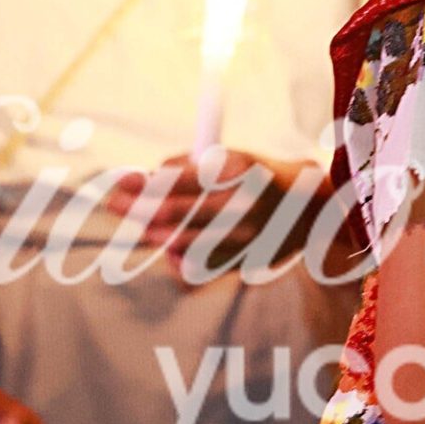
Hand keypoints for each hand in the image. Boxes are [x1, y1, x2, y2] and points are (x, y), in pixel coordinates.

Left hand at [100, 149, 329, 274]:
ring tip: (141, 225)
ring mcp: (243, 237)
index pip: (178, 179)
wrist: (310, 208)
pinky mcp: (243, 261)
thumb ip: (187, 166)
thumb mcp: (231, 158)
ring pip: (182, 242)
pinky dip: (177, 257)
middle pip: (175, 212)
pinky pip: (197, 265)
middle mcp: (243, 205)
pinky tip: (168, 247)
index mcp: (239, 170)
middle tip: (114, 204)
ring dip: (154, 233)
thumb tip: (141, 179)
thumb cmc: (257, 177)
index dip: (143, 183)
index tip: (119, 183)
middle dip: (138, 208)